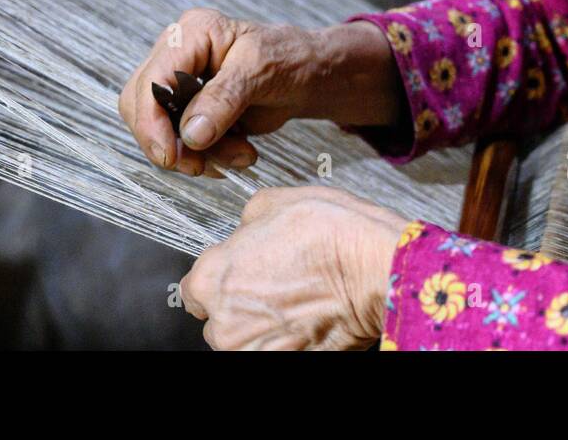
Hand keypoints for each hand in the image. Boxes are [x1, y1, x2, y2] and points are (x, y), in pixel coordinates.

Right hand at [120, 9, 401, 175]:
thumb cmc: (291, 58)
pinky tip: (241, 153)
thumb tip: (190, 135)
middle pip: (143, 108)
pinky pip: (184, 143)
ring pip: (162, 131)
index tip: (170, 157)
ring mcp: (183, 85)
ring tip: (242, 155)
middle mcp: (178, 56)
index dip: (151, 122)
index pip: (151, 81)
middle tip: (201, 166)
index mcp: (190, 34)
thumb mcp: (261, 71)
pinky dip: (210, 157)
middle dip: (172, 144)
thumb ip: (224, 100)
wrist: (312, 75)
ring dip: (199, 154)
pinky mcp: (193, 110)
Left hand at [180, 187, 406, 349]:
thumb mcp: (274, 202)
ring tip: (294, 304)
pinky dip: (283, 342)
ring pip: (243, 342)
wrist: (374, 268)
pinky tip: (305, 320)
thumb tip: (245, 229)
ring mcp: (253, 351)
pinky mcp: (281, 364)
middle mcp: (224, 322)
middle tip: (275, 285)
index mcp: (212, 278)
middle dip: (241, 305)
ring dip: (261, 327)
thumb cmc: (331, 235)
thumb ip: (245, 223)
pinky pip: (270, 352)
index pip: (193, 289)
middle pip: (218, 320)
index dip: (222, 277)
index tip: (241, 272)